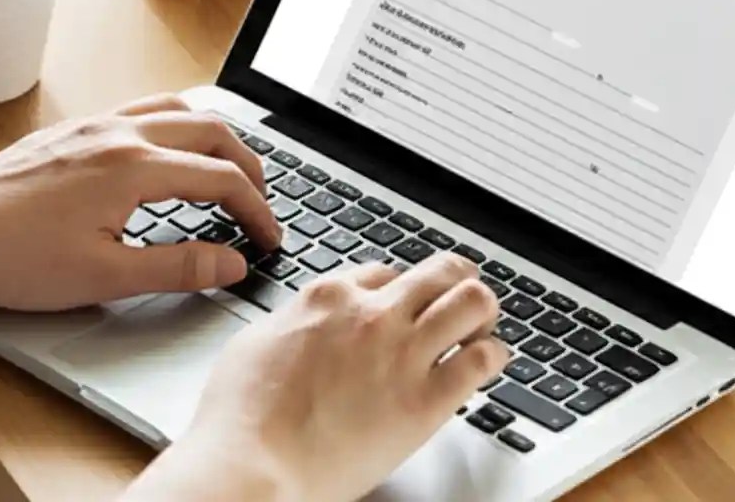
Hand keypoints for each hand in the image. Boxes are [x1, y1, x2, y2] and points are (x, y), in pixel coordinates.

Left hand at [0, 94, 281, 309]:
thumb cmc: (12, 257)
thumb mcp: (105, 275)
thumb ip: (178, 267)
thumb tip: (231, 263)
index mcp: (132, 167)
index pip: (221, 179)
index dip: (256, 210)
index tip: (268, 238)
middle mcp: (118, 134)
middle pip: (211, 131)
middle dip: (248, 165)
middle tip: (262, 202)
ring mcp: (94, 125)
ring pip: (178, 110)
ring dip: (215, 137)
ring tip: (229, 168)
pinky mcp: (75, 129)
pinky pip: (143, 109)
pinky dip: (177, 126)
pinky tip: (171, 153)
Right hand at [128, 253, 509, 501]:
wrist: (250, 462)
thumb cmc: (241, 416)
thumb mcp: (256, 342)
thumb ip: (293, 323)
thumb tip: (303, 323)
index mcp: (329, 298)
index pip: (385, 273)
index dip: (401, 290)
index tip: (406, 305)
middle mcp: (372, 315)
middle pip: (440, 272)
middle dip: (457, 282)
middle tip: (462, 298)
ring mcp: (403, 354)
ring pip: (472, 300)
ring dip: (482, 311)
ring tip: (481, 327)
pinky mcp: (426, 400)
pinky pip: (482, 359)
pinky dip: (493, 356)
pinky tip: (487, 363)